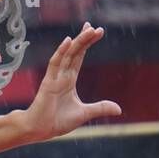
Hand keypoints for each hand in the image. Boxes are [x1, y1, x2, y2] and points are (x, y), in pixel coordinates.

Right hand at [22, 22, 121, 140]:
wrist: (39, 129)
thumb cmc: (57, 121)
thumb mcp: (84, 113)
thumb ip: (100, 108)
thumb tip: (119, 109)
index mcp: (69, 80)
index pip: (79, 57)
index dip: (87, 44)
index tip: (96, 32)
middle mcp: (62, 75)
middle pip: (75, 52)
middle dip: (85, 39)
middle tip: (96, 28)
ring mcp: (55, 77)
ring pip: (68, 54)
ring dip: (78, 41)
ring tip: (89, 30)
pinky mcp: (48, 82)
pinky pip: (55, 63)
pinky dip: (61, 51)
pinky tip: (69, 40)